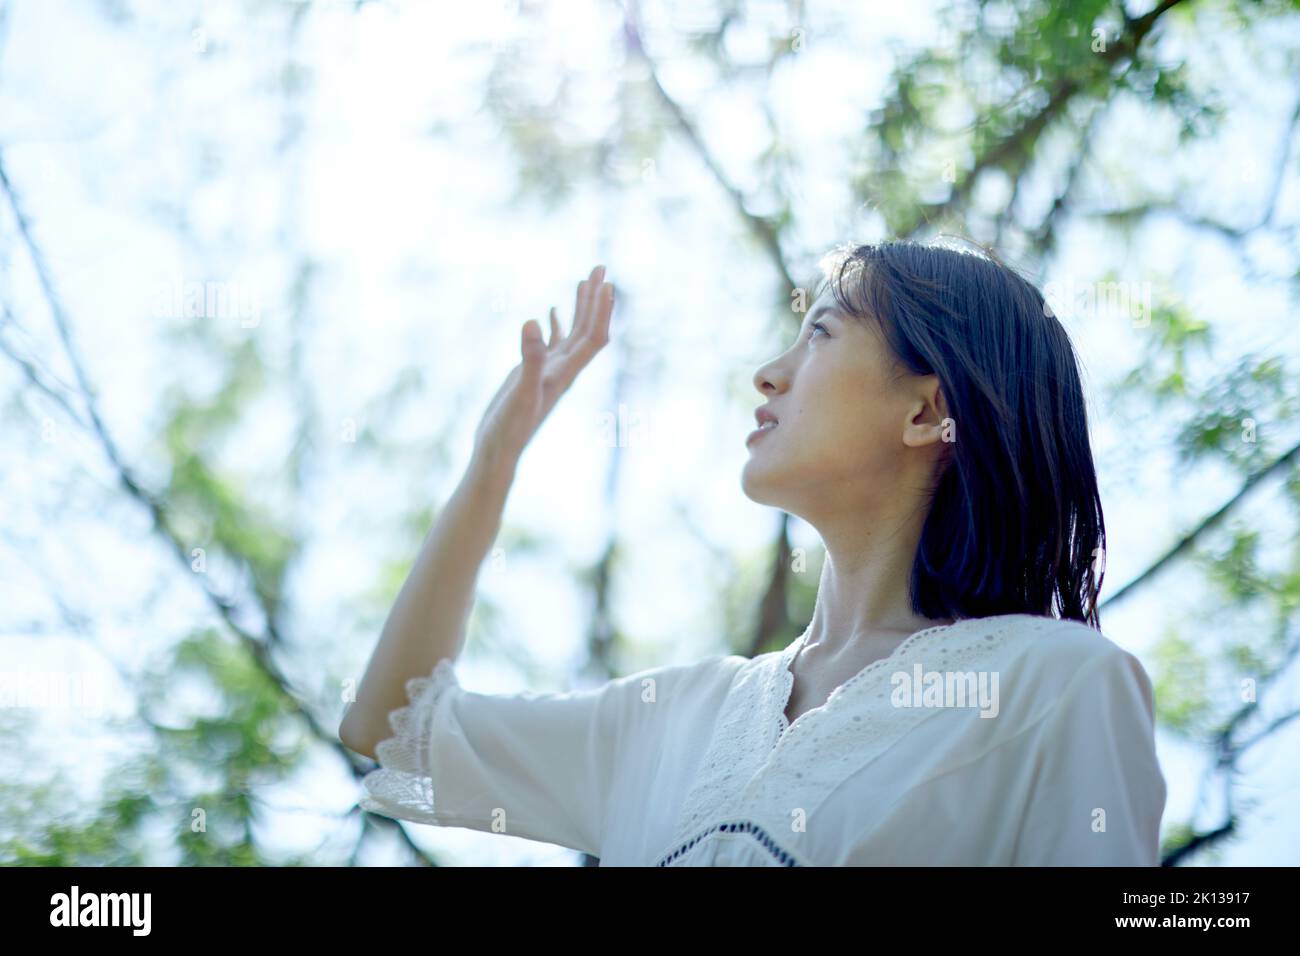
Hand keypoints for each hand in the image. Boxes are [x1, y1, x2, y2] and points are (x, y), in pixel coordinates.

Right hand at [471, 265, 614, 470]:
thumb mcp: (520, 393)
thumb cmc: (510, 428)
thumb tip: (532, 322)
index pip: (594, 337)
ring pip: (573, 333)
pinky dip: (555, 323)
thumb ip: (529, 359)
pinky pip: (552, 343)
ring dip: (581, 307)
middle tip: (602, 267)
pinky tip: (551, 311)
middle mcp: (564, 370)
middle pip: (589, 330)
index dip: (602, 311)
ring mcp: (550, 371)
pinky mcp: (535, 373)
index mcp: (566, 374)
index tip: (606, 283)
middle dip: (596, 299)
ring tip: (586, 279)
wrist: (498, 449)